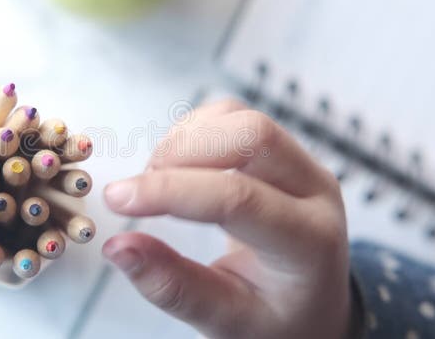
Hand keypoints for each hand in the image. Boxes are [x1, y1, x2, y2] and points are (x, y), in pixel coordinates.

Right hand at [102, 100, 351, 338]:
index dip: (172, 191)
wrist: (312, 306)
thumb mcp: (225, 321)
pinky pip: (234, 116)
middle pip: (253, 135)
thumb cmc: (275, 317)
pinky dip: (193, 131)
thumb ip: (173, 287)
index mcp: (310, 242)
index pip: (240, 198)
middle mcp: (315, 192)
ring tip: (156, 182)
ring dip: (185, 139)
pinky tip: (176, 168)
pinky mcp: (282, 149)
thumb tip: (118, 247)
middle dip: (182, 151)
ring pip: (241, 117)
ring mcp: (303, 164)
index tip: (119, 199)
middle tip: (139, 191)